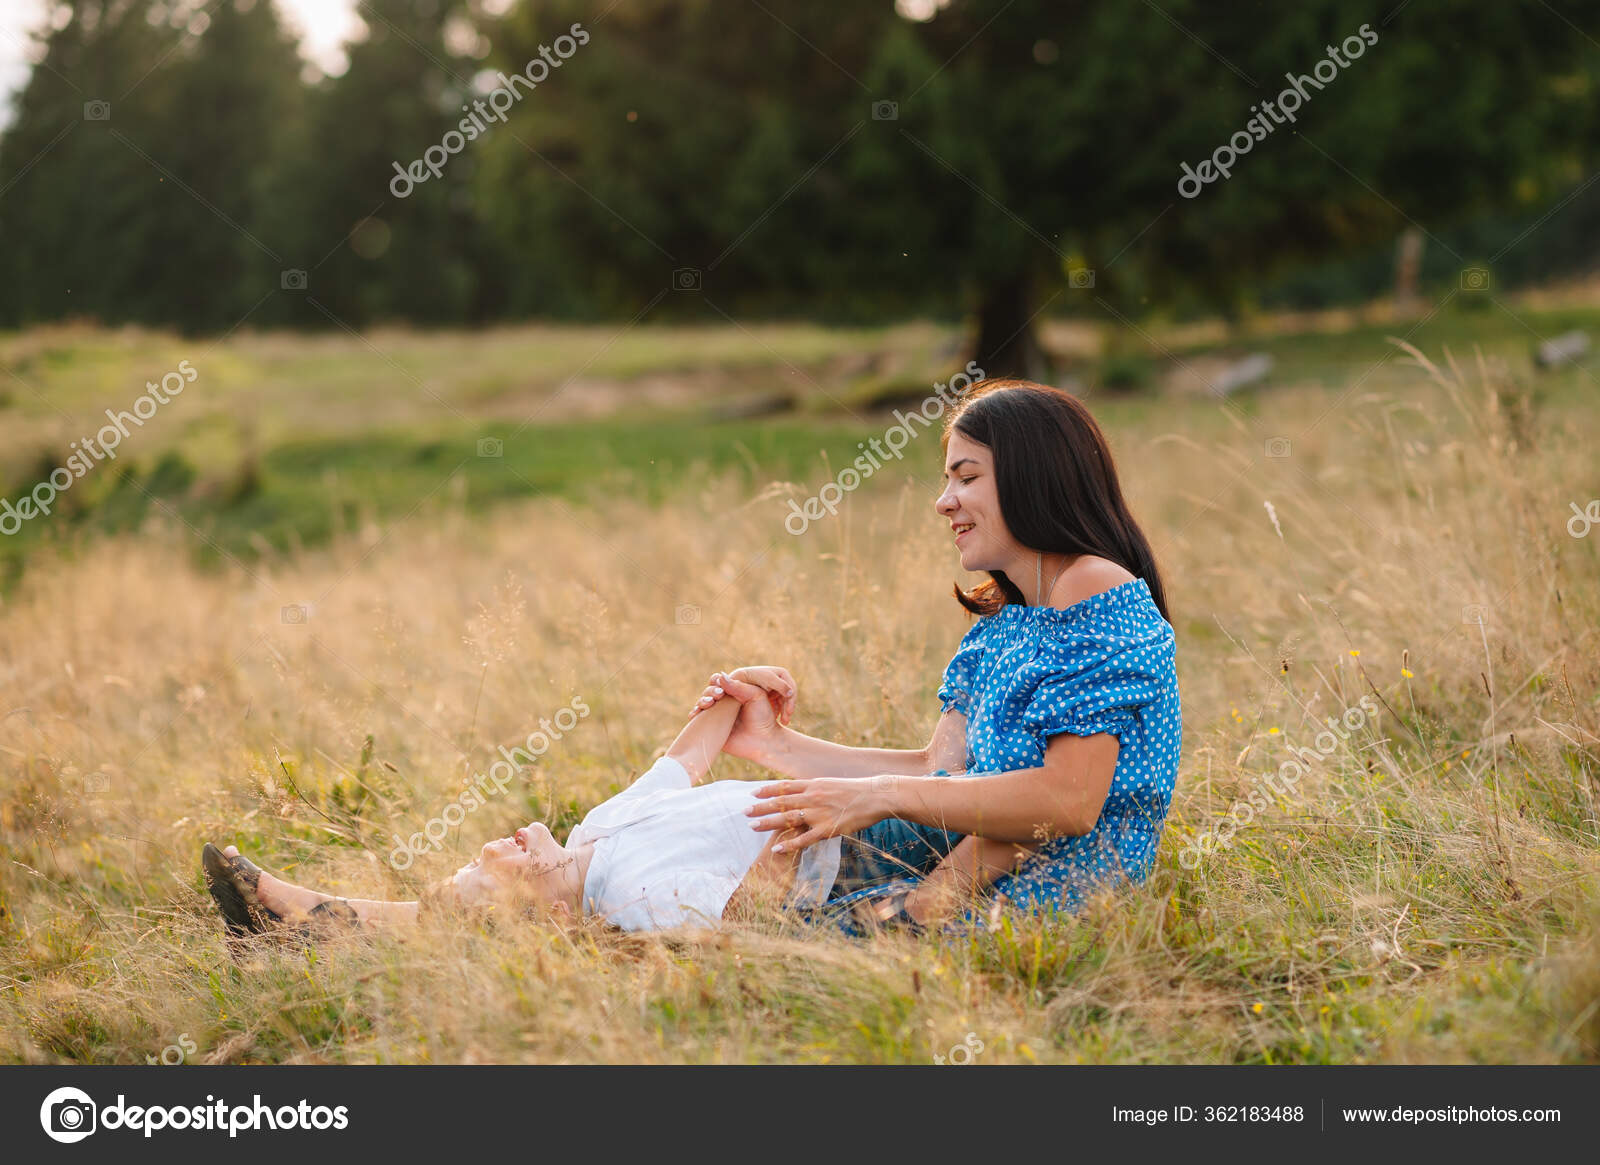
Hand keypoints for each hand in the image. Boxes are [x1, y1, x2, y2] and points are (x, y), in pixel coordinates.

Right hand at [689, 666, 795, 759]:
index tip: (720, 683)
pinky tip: (696, 713)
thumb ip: (739, 686)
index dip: (716, 681)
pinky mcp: (712, 729)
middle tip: (719, 695)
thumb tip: (720, 676)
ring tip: (709, 703)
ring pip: (701, 704)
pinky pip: (698, 720)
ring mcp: (717, 716)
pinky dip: (694, 714)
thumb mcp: (755, 696)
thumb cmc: (763, 717)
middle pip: (708, 692)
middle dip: (710, 691)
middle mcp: (723, 703)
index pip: (719, 682)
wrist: (764, 740)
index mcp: (733, 693)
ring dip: (702, 701)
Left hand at [746, 776, 894, 853]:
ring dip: (767, 822)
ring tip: (751, 826)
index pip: (785, 786)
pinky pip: (804, 839)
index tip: (753, 792)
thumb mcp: (832, 783)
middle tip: (744, 811)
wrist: (876, 796)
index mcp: (814, 784)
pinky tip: (776, 848)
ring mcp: (819, 813)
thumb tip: (803, 790)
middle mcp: (813, 797)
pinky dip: (789, 844)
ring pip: (787, 818)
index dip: (768, 790)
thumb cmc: (856, 790)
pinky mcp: (828, 829)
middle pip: (781, 802)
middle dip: (761, 806)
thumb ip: (816, 788)